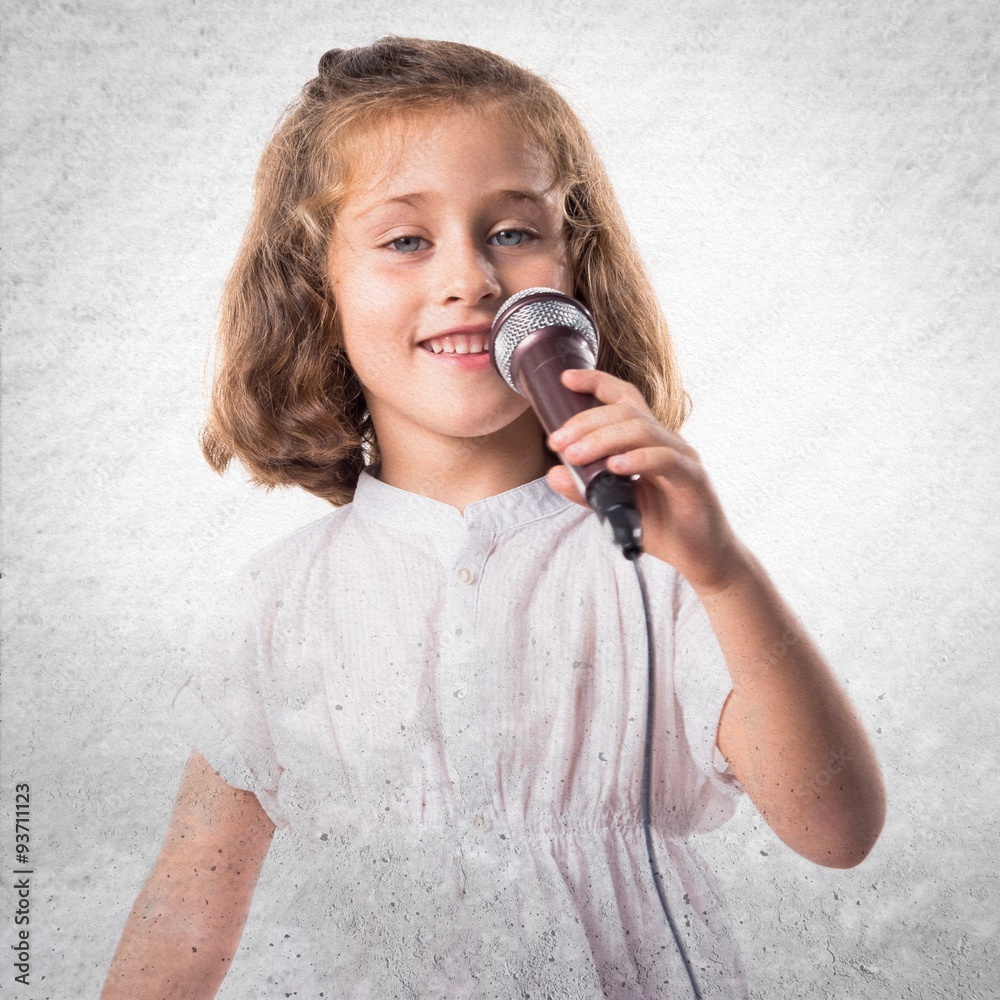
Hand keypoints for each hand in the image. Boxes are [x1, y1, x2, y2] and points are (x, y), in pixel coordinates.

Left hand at [545, 368, 747, 594]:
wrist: (703, 558)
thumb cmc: (663, 526)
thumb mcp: (614, 507)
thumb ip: (584, 490)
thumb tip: (553, 473)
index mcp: (648, 441)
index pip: (624, 399)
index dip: (597, 382)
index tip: (566, 379)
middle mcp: (666, 441)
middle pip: (626, 412)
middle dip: (586, 422)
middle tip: (556, 441)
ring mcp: (682, 458)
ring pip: (642, 430)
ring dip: (603, 439)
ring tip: (575, 455)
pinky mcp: (693, 480)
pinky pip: (665, 460)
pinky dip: (637, 460)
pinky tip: (614, 467)